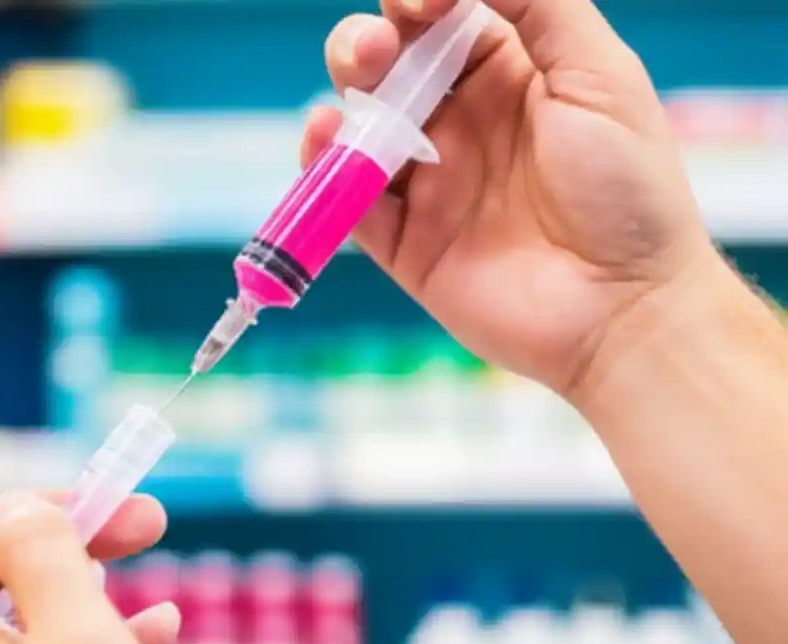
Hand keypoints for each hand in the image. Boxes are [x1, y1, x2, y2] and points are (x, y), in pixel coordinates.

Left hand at [0, 491, 184, 643]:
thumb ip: (44, 556)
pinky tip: (160, 634)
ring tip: (157, 587)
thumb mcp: (79, 635)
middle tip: (143, 523)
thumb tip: (17, 509)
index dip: (21, 514)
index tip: (97, 505)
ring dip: (96, 596)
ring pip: (31, 631)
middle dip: (70, 550)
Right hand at [308, 0, 721, 397]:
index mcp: (508, 77)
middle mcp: (461, 125)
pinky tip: (327, 145)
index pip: (441, 20)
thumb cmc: (625, 187)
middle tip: (375, 54)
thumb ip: (538, 4)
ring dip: (341, 102)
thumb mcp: (598, 73)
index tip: (418, 0)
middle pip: (387, 68)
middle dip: (364, 45)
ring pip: (357, 129)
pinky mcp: (403, 244)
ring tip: (351, 98)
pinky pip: (346, 202)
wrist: (623, 307)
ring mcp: (428, 185)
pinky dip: (324, 172)